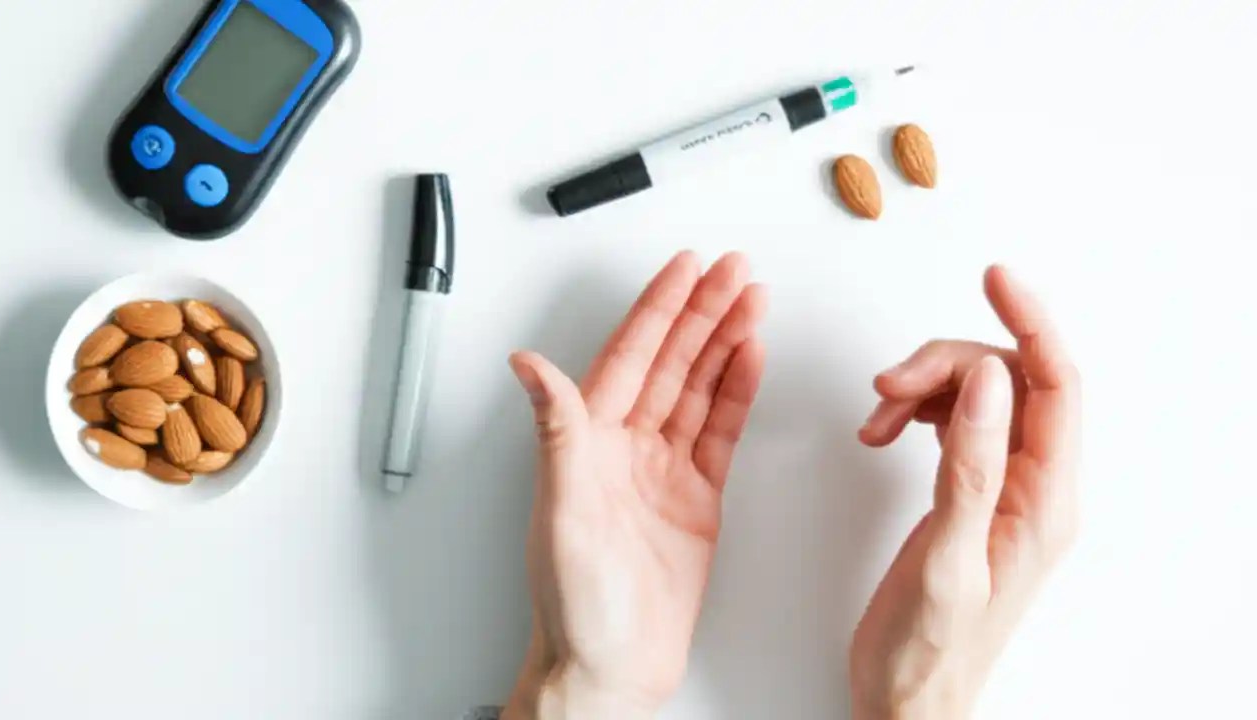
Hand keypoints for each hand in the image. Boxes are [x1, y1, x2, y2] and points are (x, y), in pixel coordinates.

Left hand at [503, 252, 767, 719]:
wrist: (611, 668)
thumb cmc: (575, 603)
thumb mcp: (562, 509)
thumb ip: (557, 430)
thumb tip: (527, 364)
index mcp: (588, 441)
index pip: (630, 356)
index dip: (660, 308)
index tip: (685, 269)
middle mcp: (624, 447)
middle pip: (671, 361)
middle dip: (704, 311)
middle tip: (735, 269)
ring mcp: (662, 470)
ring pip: (699, 389)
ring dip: (725, 342)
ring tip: (753, 300)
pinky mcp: (694, 498)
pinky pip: (720, 432)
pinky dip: (737, 393)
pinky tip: (750, 359)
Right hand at [850, 266, 1080, 719]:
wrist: (907, 697)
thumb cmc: (929, 648)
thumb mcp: (948, 558)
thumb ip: (972, 468)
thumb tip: (990, 382)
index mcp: (1046, 502)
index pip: (1056, 385)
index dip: (1030, 322)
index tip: (995, 276)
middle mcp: (1034, 489)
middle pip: (1009, 382)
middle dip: (946, 365)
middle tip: (889, 385)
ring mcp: (1003, 490)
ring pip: (978, 397)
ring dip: (925, 389)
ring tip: (879, 413)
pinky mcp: (971, 494)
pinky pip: (955, 424)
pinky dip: (916, 412)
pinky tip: (884, 430)